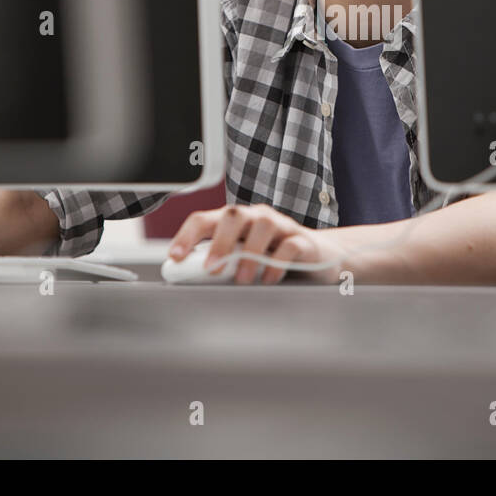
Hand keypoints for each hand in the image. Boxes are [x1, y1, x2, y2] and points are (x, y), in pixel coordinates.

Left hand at [168, 204, 344, 284]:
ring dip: (248, 254)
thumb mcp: (242, 261)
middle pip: (233, 215)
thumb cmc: (272, 259)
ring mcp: (281, 226)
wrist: (319, 259)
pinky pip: (289, 246)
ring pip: (263, 225)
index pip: (205, 219)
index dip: (187, 236)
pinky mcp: (304, 241)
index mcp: (235, 222)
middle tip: (211, 269)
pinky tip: (268, 280)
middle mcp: (257, 217)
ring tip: (242, 279)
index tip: (176, 257)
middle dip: (219, 241)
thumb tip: (187, 280)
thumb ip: (219, 265)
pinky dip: (276, 264)